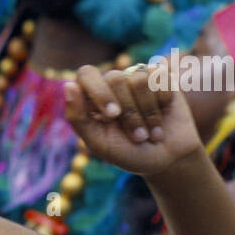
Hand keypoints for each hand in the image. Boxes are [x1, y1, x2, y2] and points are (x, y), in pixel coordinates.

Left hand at [65, 64, 202, 177]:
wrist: (166, 160)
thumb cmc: (128, 153)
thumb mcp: (99, 144)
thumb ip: (78, 118)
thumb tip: (68, 85)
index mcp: (93, 97)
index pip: (86, 74)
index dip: (99, 92)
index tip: (113, 115)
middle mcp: (114, 84)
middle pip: (115, 78)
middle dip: (129, 112)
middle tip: (137, 135)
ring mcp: (138, 78)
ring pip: (140, 79)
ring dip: (148, 111)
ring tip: (151, 131)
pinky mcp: (163, 78)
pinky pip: (162, 77)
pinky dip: (164, 102)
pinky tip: (164, 114)